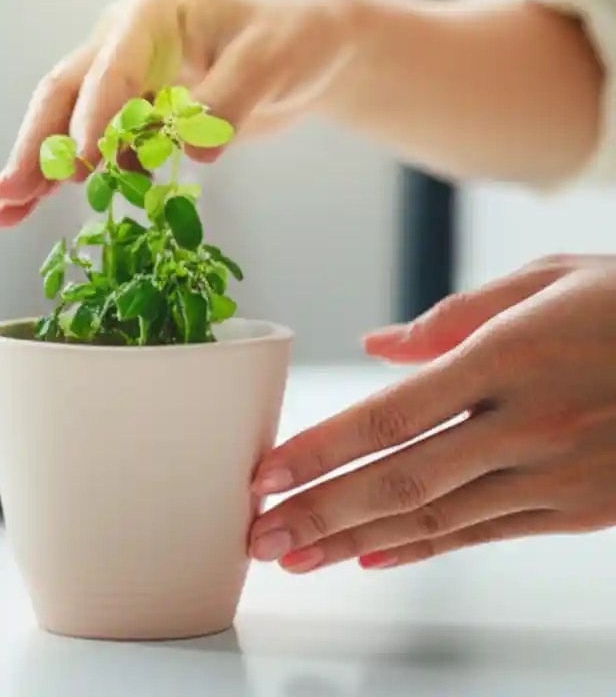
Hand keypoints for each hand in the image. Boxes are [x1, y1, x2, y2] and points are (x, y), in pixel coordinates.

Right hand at [0, 0, 366, 226]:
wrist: (305, 47)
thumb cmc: (291, 38)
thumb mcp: (270, 61)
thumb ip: (229, 101)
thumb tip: (195, 150)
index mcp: (149, 15)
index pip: (111, 67)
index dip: (94, 116)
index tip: (80, 162)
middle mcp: (121, 43)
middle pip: (64, 93)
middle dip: (36, 145)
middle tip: (12, 190)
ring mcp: (119, 79)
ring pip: (62, 123)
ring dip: (35, 167)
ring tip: (4, 211)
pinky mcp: (129, 115)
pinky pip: (87, 147)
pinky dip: (60, 178)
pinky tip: (29, 209)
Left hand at [248, 255, 615, 571]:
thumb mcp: (549, 279)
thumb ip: (453, 317)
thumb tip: (376, 348)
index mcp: (510, 357)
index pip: (391, 416)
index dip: (320, 451)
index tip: (266, 473)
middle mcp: (529, 424)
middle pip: (401, 481)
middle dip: (319, 514)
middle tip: (258, 536)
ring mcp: (557, 474)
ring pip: (435, 519)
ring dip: (354, 543)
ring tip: (293, 557)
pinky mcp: (581, 511)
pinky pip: (483, 534)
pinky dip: (420, 550)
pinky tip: (369, 559)